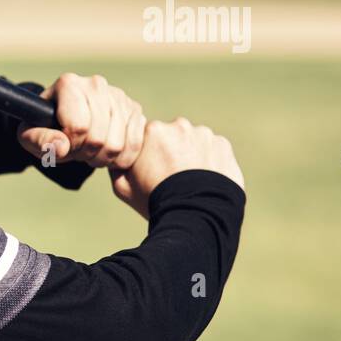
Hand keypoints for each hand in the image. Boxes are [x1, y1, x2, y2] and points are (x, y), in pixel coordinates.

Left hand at [17, 72, 146, 169]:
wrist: (63, 122)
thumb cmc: (44, 127)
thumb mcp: (30, 136)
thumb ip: (41, 141)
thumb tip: (62, 147)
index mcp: (68, 84)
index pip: (78, 126)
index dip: (70, 144)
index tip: (64, 143)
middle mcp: (96, 84)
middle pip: (98, 137)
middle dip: (85, 154)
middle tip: (77, 151)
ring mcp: (118, 95)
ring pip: (117, 144)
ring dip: (102, 158)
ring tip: (89, 152)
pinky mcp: (134, 108)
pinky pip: (134, 144)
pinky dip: (120, 158)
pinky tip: (106, 153)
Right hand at [110, 117, 245, 218]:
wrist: (195, 214)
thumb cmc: (155, 200)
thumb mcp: (122, 187)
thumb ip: (117, 164)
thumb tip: (117, 157)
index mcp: (152, 131)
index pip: (145, 135)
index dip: (146, 153)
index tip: (150, 169)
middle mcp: (178, 125)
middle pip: (170, 135)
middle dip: (169, 150)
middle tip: (170, 175)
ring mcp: (203, 134)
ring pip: (192, 141)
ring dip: (189, 154)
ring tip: (188, 179)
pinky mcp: (222, 145)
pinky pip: (212, 149)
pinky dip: (208, 160)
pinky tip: (203, 179)